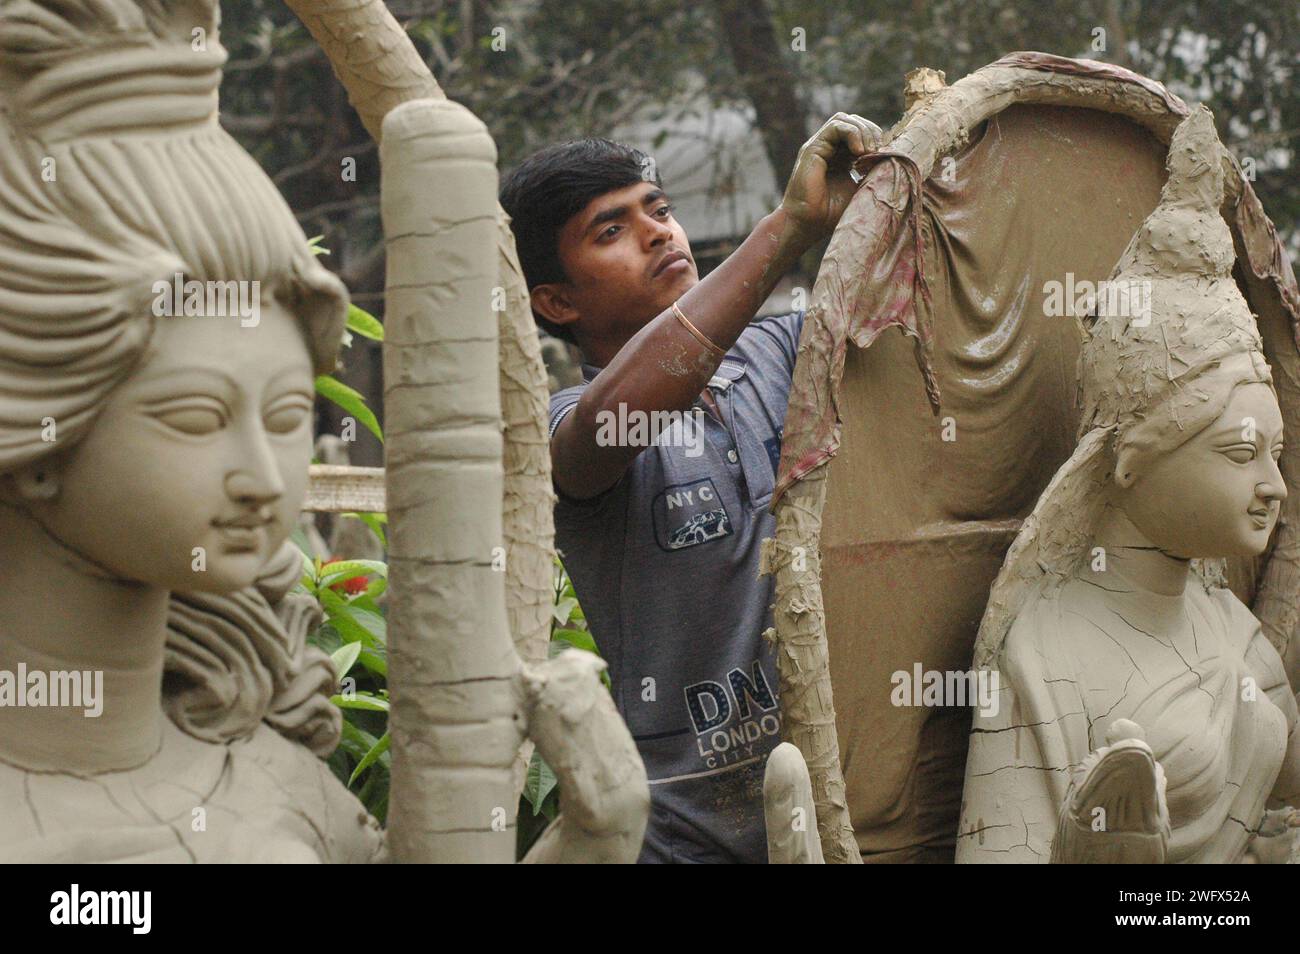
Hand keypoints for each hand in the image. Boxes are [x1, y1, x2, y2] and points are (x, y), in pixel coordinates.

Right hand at [779, 112, 881, 244]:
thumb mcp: (861, 189)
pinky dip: (852, 133)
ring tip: (869, 151)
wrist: (808, 224)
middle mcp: (829, 149)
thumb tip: (893, 157)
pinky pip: (836, 126)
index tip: (886, 154)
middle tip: (879, 150)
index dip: (876, 137)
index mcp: (841, 157)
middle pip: (854, 122)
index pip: (861, 133)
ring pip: (845, 119)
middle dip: (872, 131)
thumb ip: (873, 172)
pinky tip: (860, 151)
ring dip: (863, 131)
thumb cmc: (831, 213)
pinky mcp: (812, 148)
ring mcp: (819, 146)